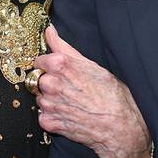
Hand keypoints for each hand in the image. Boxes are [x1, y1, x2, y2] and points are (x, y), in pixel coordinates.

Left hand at [33, 24, 151, 157]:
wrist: (119, 126)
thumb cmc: (111, 94)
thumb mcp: (91, 65)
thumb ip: (64, 47)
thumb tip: (49, 31)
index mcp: (59, 65)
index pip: (40, 61)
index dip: (50, 66)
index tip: (60, 72)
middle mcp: (50, 83)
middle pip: (38, 80)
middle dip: (49, 83)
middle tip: (69, 89)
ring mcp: (48, 104)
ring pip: (40, 98)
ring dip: (51, 100)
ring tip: (72, 103)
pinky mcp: (49, 122)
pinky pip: (43, 116)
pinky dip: (52, 117)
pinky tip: (69, 115)